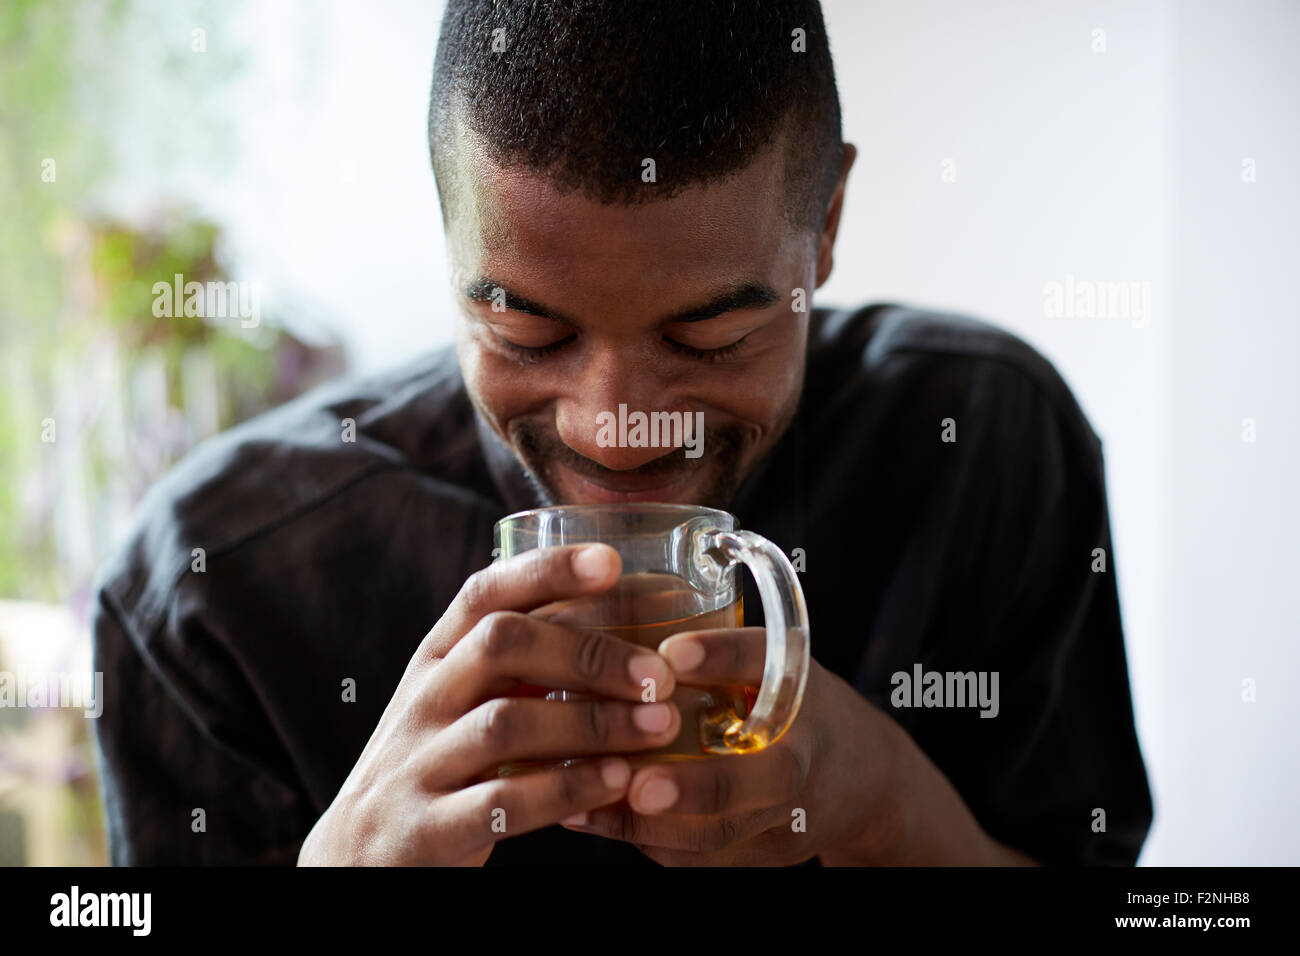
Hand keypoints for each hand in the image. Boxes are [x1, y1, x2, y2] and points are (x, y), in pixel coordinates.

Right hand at [297, 543, 683, 865]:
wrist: (357, 861)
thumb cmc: (435, 768)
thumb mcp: (459, 704)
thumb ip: (515, 666)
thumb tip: (619, 620)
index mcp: (435, 661)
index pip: (484, 594)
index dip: (544, 571)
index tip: (609, 562)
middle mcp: (422, 701)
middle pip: (500, 646)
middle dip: (588, 652)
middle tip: (659, 674)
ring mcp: (417, 765)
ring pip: (506, 723)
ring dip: (593, 721)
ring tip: (659, 725)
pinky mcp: (426, 829)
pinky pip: (500, 801)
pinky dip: (566, 789)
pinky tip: (618, 781)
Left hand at [559, 626, 894, 865]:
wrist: (860, 776)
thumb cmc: (790, 701)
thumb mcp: (771, 657)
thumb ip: (713, 642)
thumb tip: (607, 592)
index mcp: (798, 683)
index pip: (768, 661)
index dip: (723, 656)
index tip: (671, 653)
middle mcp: (803, 750)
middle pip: (766, 777)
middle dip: (699, 786)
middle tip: (638, 785)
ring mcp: (789, 811)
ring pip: (725, 832)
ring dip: (652, 826)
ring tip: (586, 806)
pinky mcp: (766, 852)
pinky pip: (704, 858)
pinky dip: (646, 841)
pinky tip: (591, 818)